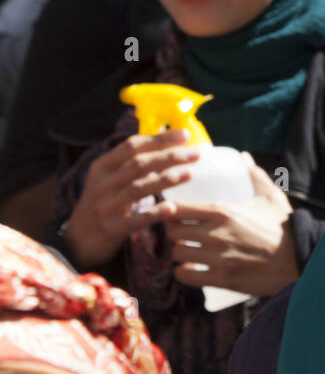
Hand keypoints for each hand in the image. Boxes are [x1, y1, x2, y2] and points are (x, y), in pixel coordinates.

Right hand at [64, 131, 200, 267]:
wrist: (79, 237)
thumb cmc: (104, 200)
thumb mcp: (109, 177)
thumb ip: (131, 160)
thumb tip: (167, 138)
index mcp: (102, 165)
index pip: (132, 146)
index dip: (159, 139)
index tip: (185, 135)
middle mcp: (101, 183)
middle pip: (138, 165)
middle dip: (169, 157)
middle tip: (196, 154)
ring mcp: (104, 206)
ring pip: (137, 189)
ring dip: (165, 180)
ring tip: (190, 174)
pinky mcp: (111, 228)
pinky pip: (134, 219)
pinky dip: (154, 213)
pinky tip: (172, 208)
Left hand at [164, 157, 297, 297]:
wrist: (300, 257)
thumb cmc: (284, 226)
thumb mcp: (270, 196)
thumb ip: (254, 175)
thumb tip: (244, 156)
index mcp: (222, 210)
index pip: (177, 208)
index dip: (170, 211)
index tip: (175, 213)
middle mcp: (215, 233)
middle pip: (172, 232)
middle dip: (173, 232)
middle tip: (181, 233)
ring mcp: (217, 257)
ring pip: (177, 254)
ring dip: (179, 252)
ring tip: (187, 250)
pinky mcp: (221, 278)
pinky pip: (187, 275)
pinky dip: (184, 272)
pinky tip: (190, 268)